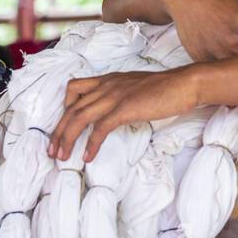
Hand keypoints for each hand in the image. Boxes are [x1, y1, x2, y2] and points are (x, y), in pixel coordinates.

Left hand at [48, 68, 199, 161]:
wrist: (185, 84)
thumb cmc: (166, 89)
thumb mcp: (135, 88)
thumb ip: (121, 96)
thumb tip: (113, 114)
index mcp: (108, 80)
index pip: (73, 89)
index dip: (63, 109)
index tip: (62, 129)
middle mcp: (106, 86)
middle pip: (71, 108)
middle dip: (58, 131)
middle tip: (52, 151)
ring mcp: (114, 96)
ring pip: (79, 117)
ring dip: (67, 139)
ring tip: (63, 157)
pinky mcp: (125, 108)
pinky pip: (100, 128)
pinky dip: (91, 144)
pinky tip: (88, 157)